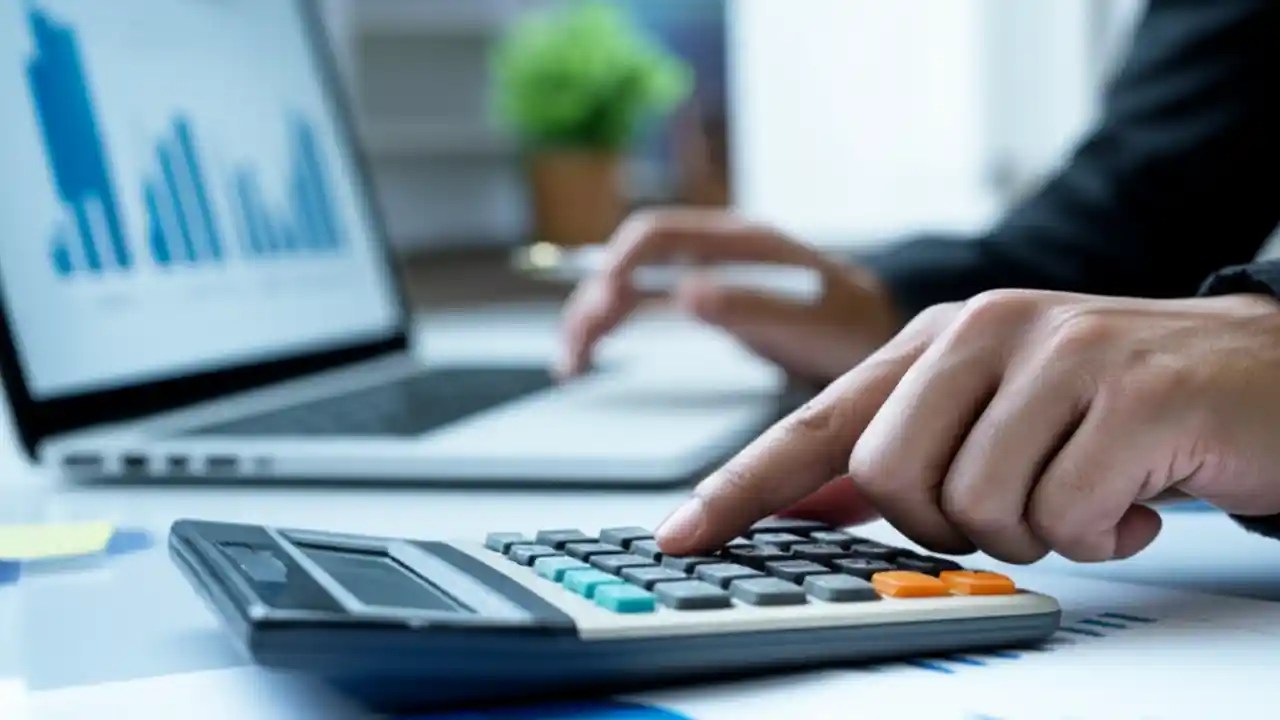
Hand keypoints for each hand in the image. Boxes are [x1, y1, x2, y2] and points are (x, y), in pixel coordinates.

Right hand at [555, 208, 900, 382]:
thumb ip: (755, 308)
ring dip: (594, 315)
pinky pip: (644, 306)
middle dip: (595, 298)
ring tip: (572, 360)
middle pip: (632, 260)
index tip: (600, 304)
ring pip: (630, 284)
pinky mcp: (705, 303)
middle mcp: (716, 251)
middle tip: (576, 349)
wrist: (881, 335)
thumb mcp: (814, 323)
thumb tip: (687, 296)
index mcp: (741, 242)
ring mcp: (708, 275)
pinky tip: (592, 356)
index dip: (621, 263)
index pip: (658, 234)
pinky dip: (612, 327)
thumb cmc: (855, 326)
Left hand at [655, 289, 1279, 563]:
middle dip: (947, 524)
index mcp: (936, 338)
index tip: (684, 535)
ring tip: (1085, 488)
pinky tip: (1135, 494)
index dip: (742, 486)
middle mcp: (984, 331)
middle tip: (1018, 500)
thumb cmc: (1117, 402)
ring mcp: (1058, 354)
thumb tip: (809, 504)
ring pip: (977, 507)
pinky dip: (1103, 533)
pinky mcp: (1133, 394)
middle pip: (888, 480)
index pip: (815, 423)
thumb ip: (903, 447)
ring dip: (1038, 529)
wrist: (1264, 371)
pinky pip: (1068, 519)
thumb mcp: (996, 411)